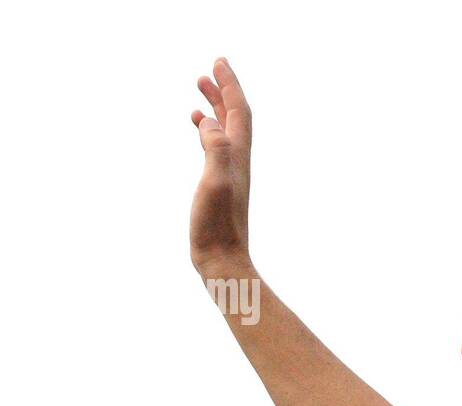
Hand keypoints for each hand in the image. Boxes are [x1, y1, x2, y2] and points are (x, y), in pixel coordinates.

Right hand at [190, 58, 252, 272]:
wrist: (222, 261)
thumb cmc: (216, 227)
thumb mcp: (215, 182)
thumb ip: (216, 149)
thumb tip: (208, 121)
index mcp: (237, 156)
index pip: (238, 112)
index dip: (230, 86)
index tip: (219, 62)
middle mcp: (238, 161)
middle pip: (234, 116)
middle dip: (224, 90)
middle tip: (210, 68)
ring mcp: (229, 173)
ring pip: (224, 129)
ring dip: (215, 106)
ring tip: (199, 87)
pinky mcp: (219, 185)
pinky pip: (215, 146)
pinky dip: (206, 129)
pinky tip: (196, 126)